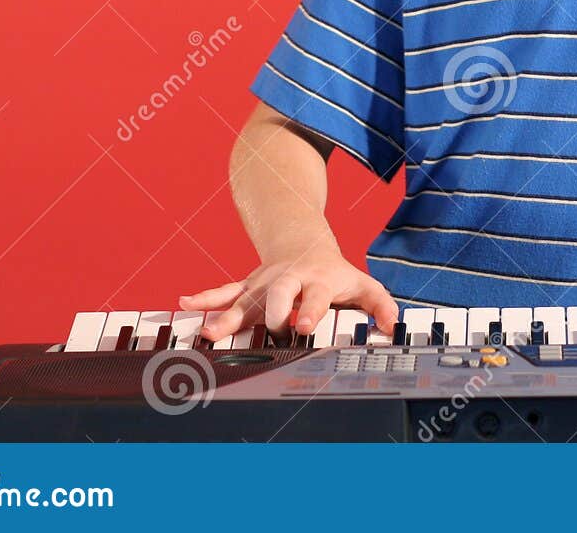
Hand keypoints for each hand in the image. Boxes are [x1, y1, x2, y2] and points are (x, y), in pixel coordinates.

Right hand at [181, 244, 398, 341]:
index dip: (308, 310)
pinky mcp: (248, 286)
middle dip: (269, 313)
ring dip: (225, 315)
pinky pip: (224, 292)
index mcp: (317, 281)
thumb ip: (380, 305)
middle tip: (264, 332)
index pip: (314, 296)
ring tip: (206, 333)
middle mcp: (287, 280)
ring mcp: (264, 282)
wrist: (305, 243)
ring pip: (244, 298)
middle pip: (275, 294)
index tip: (302, 328)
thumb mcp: (362, 285)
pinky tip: (184, 305)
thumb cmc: (335, 273)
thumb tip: (392, 326)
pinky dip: (205, 299)